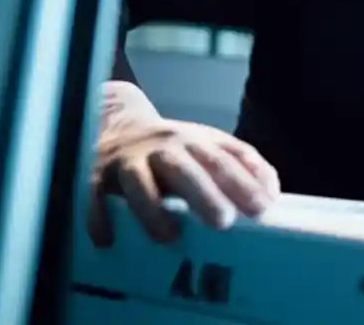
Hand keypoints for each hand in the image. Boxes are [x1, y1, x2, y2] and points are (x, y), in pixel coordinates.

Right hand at [87, 117, 280, 245]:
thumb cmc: (173, 148)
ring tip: (169, 237)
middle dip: (203, 193)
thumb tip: (271, 192)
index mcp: (194, 141)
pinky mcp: (96, 175)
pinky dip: (98, 216)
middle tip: (222, 222)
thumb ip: (243, 164)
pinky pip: (93, 194)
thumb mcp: (209, 146)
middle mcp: (162, 148)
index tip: (262, 208)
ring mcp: (129, 160)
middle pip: (183, 167)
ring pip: (138, 180)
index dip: (244, 182)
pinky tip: (107, 239)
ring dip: (152, 208)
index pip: (222, 159)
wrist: (116, 125)